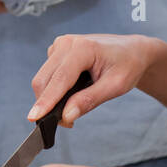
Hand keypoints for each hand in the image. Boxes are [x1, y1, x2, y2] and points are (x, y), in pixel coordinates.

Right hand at [27, 32, 157, 126]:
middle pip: (44, 79)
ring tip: (72, 110)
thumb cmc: (128, 65)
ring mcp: (60, 45)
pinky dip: (53, 91)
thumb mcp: (115, 86)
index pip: (60, 79)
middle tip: (67, 123)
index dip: (46, 100)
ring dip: (50, 99)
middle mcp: (67, 43)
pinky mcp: (57, 52)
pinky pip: (48, 76)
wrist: (132, 51)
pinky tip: (72, 94)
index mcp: (83, 48)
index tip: (34, 118)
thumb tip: (66, 116)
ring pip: (43, 79)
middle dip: (48, 105)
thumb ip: (89, 100)